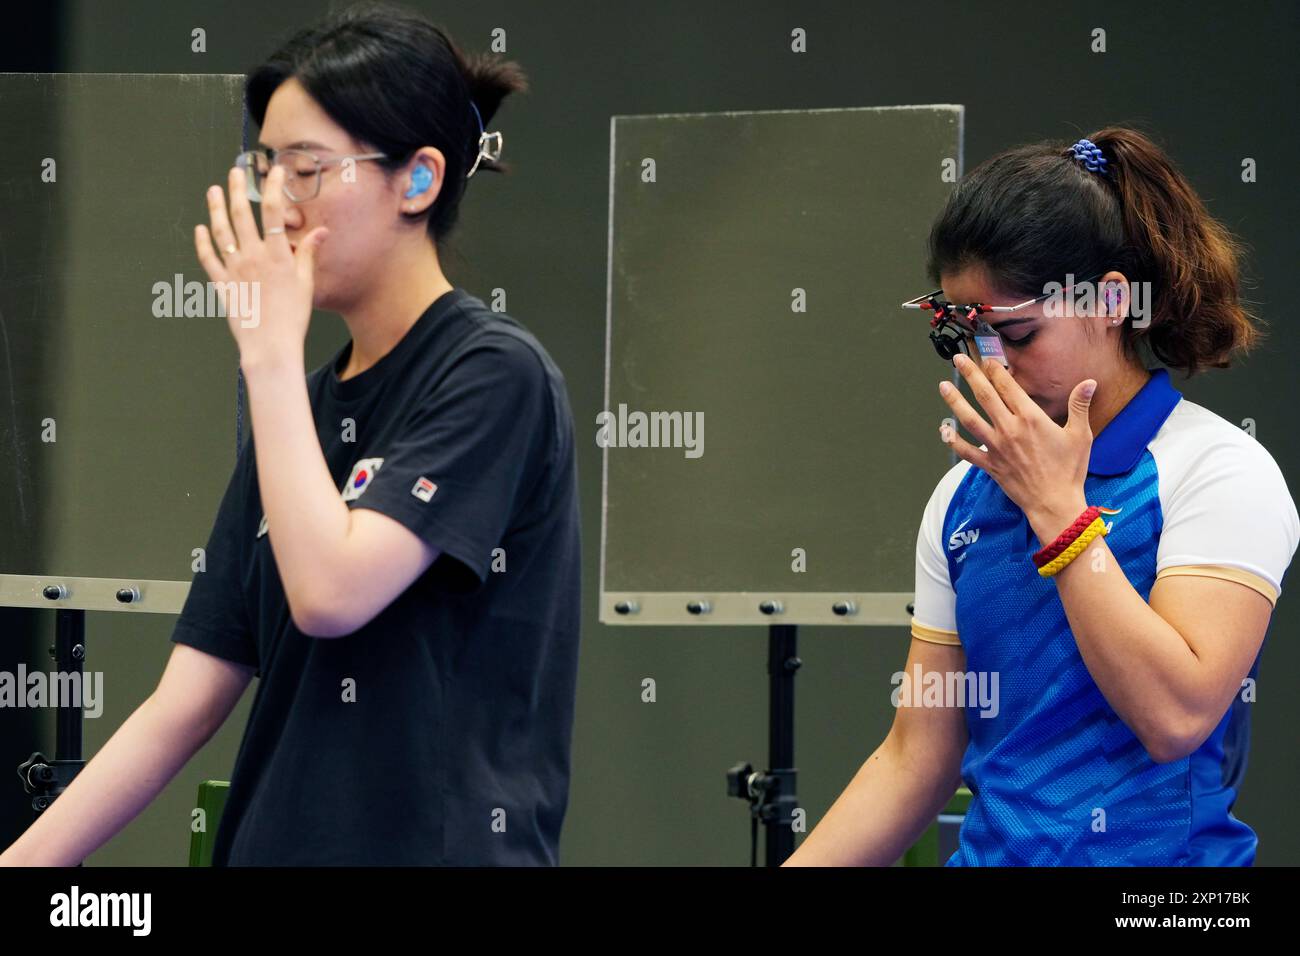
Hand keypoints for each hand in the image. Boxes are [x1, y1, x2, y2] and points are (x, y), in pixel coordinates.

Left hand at [194, 164, 328, 366]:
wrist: (270, 345)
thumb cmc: (292, 317)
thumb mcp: (306, 283)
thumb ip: (308, 254)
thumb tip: (320, 231)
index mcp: (276, 256)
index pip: (272, 212)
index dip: (273, 187)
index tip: (274, 171)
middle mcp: (252, 258)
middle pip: (241, 215)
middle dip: (237, 189)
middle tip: (235, 172)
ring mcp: (234, 270)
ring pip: (220, 232)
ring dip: (215, 208)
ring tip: (213, 190)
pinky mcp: (221, 284)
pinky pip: (208, 259)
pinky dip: (203, 242)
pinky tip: (201, 229)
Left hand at [938, 353, 1094, 523]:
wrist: (1055, 503)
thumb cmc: (1069, 470)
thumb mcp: (1080, 435)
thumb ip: (1079, 406)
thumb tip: (1090, 383)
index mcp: (1031, 418)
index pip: (1008, 387)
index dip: (997, 371)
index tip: (988, 359)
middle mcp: (1009, 429)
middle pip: (985, 396)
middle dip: (971, 374)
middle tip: (959, 359)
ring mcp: (996, 447)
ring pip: (970, 419)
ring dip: (955, 401)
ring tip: (943, 386)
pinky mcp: (989, 465)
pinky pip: (966, 451)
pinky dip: (953, 440)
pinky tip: (943, 430)